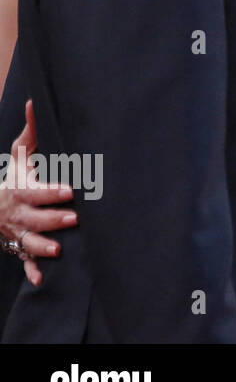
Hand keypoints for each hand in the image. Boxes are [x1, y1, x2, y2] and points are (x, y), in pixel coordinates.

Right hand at [0, 101, 77, 284]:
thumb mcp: (19, 155)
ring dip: (42, 247)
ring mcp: (18, 233)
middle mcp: (19, 214)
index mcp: (22, 191)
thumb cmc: (14, 177)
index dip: (52, 192)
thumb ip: (31, 132)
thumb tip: (35, 102)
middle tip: (75, 218)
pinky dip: (32, 271)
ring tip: (59, 249)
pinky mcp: (19, 248)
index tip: (71, 190)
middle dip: (53, 219)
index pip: (37, 191)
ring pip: (29, 242)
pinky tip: (42, 279)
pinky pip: (23, 262)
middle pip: (36, 218)